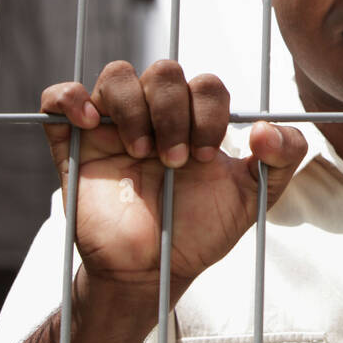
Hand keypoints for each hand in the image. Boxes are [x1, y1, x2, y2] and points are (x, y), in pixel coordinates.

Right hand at [40, 59, 307, 300]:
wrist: (152, 272)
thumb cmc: (200, 230)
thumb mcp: (255, 197)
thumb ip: (283, 159)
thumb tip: (269, 127)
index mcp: (195, 118)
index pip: (206, 83)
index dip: (211, 112)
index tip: (208, 157)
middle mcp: (154, 113)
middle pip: (165, 71)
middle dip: (174, 112)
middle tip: (176, 160)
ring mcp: (113, 126)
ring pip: (117, 75)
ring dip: (134, 108)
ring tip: (141, 153)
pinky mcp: (73, 146)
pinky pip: (58, 97)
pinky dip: (71, 98)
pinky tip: (92, 123)